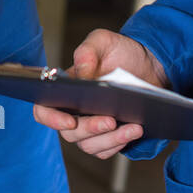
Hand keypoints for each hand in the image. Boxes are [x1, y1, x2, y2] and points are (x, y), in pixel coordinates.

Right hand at [33, 29, 167, 158]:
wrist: (148, 64)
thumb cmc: (120, 52)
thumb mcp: (103, 41)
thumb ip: (87, 52)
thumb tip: (81, 75)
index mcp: (65, 90)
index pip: (44, 110)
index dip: (51, 119)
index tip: (70, 121)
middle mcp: (73, 111)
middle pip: (69, 133)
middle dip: (90, 129)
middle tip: (110, 120)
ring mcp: (90, 126)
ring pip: (88, 145)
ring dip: (110, 139)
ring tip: (133, 127)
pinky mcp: (107, 137)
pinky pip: (105, 151)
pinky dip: (118, 144)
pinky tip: (133, 132)